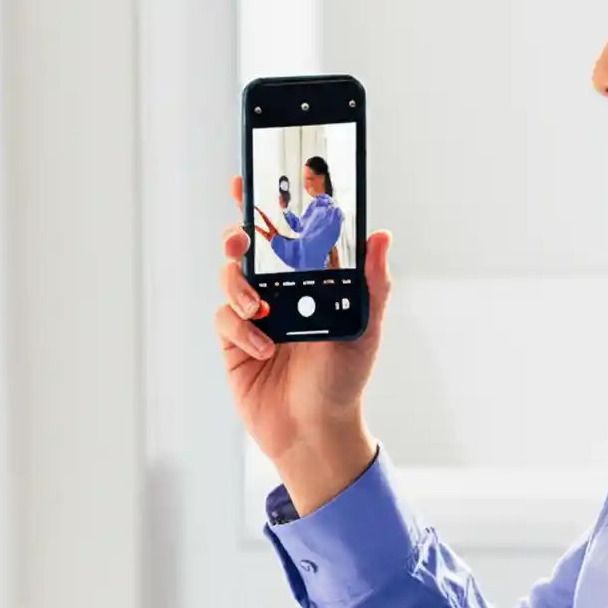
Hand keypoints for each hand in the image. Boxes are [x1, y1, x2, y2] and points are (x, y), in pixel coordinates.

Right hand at [215, 176, 392, 515]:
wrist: (315, 431)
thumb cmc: (343, 380)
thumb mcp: (365, 328)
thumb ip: (371, 282)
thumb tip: (381, 233)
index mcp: (311, 280)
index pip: (292, 231)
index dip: (273, 202)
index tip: (259, 175)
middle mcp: (280, 291)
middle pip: (250, 245)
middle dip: (241, 232)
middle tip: (243, 236)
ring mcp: (253, 314)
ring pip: (232, 276)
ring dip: (241, 286)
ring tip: (261, 308)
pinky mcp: (233, 340)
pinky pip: (226, 318)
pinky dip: (243, 329)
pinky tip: (265, 348)